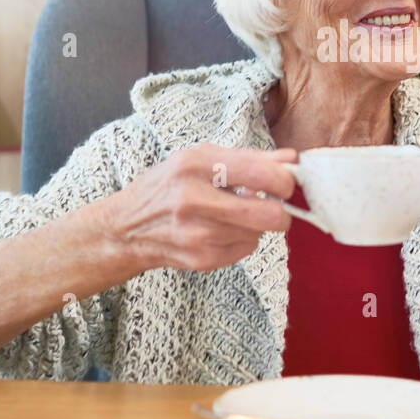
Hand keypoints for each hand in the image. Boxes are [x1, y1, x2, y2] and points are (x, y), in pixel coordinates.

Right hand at [97, 143, 297, 272]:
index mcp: (196, 165)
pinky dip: (242, 239)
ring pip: (260, 233)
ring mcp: (197, 234)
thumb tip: (292, 158)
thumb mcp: (201, 159)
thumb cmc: (167, 185)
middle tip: (271, 205)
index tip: (283, 182)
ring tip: (234, 214)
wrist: (127, 228)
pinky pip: (246, 249)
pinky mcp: (201, 260)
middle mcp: (194, 200)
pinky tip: (220, 231)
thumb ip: (249, 158)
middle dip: (280, 211)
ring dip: (256, 224)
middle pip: (269, 215)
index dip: (285, 180)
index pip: (262, 174)